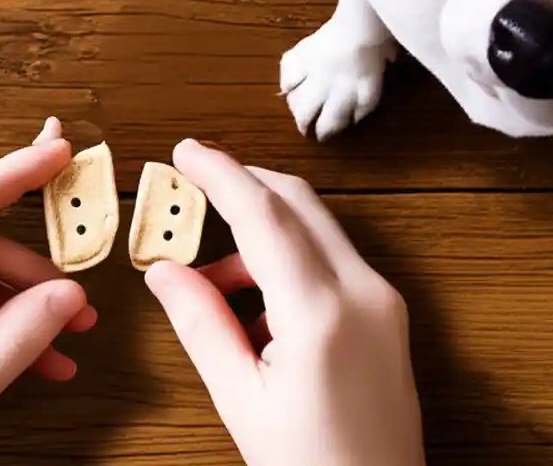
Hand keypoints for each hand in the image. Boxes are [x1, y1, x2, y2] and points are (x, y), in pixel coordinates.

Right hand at [145, 140, 424, 465]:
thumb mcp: (241, 400)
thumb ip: (201, 325)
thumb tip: (164, 271)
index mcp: (321, 312)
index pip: (263, 215)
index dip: (219, 174)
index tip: (184, 152)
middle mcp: (363, 292)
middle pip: (298, 203)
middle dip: (243, 184)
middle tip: (193, 181)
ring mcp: (383, 302)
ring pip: (315, 230)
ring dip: (261, 232)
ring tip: (210, 285)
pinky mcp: (387, 316)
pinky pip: (331, 262)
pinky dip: (287, 262)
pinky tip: (253, 308)